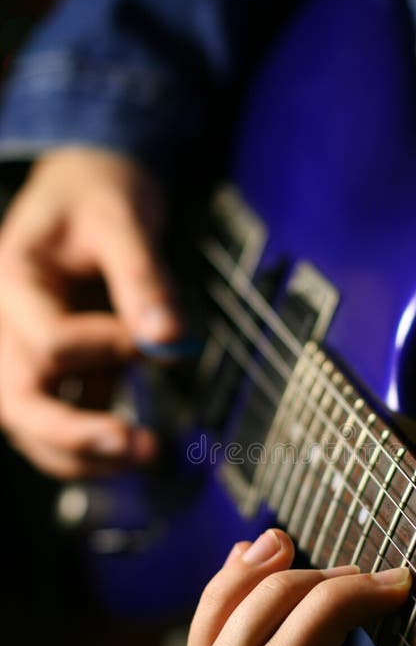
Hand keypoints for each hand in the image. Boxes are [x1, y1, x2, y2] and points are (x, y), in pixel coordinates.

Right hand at [0, 146, 181, 476]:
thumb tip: (169, 339)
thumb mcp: (124, 220)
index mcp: (11, 281)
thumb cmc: (98, 194)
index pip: (50, 342)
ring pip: (31, 425)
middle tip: (138, 448)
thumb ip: (143, 279)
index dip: (109, 346)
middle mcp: (4, 326)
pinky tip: (131, 449)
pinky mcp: (50, 370)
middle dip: (77, 434)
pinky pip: (57, 417)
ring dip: (84, 452)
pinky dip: (89, 443)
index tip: (157, 334)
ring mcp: (22, 352)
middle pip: (19, 402)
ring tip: (142, 457)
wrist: (86, 188)